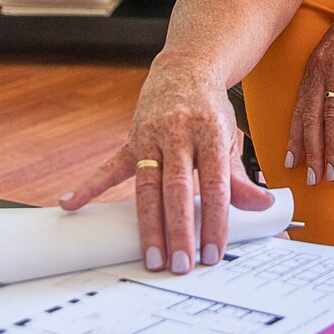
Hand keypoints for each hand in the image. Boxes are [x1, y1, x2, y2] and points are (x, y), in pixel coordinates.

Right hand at [57, 62, 271, 275]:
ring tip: (151, 258)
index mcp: (209, 133)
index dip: (214, 220)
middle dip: (179, 230)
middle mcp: (178, 133)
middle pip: (176, 189)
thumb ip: (239, 177)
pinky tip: (71, 204)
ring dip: (148, 225)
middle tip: (180, 265)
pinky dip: (89, 185)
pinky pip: (109, 166)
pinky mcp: (131, 140)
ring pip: (147, 186)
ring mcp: (151, 136)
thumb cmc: (210, 110)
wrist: (185, 68)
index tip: (213, 252)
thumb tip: (262, 206)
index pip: (214, 184)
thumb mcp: (230, 137)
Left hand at [288, 0, 333, 183]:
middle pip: (312, 118)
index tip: (292, 161)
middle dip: (311, 152)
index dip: (295, 137)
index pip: (299, 109)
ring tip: (333, 172)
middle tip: (312, 178)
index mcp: (313, 67)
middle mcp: (321, 69)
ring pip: (331, 116)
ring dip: (332, 148)